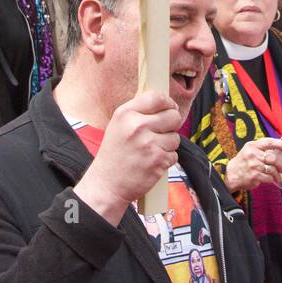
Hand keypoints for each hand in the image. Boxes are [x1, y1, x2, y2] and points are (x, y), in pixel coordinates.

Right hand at [73, 91, 182, 225]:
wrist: (106, 185)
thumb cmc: (114, 154)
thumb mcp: (118, 125)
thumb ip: (139, 112)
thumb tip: (165, 103)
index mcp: (126, 114)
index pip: (157, 97)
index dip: (168, 102)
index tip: (169, 108)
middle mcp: (137, 126)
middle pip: (173, 116)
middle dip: (172, 124)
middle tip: (162, 131)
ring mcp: (148, 144)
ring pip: (175, 137)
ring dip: (168, 145)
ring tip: (151, 150)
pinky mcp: (158, 160)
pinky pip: (174, 155)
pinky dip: (166, 159)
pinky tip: (151, 162)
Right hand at [225, 138, 281, 193]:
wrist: (231, 174)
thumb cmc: (243, 161)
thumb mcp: (249, 150)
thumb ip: (261, 149)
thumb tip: (278, 150)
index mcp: (252, 146)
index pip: (269, 142)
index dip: (280, 144)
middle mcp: (253, 155)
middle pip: (273, 158)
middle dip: (281, 164)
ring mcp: (254, 166)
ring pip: (272, 169)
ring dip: (277, 174)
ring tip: (278, 177)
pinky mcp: (254, 176)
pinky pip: (269, 178)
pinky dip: (272, 179)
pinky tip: (272, 180)